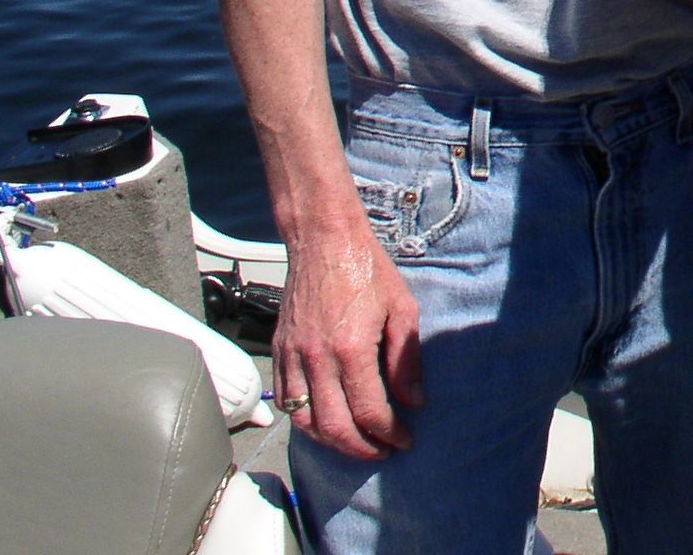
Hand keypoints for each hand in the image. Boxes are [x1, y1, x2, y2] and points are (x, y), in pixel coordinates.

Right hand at [272, 226, 423, 457]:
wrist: (324, 241)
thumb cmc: (367, 270)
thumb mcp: (402, 309)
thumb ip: (406, 360)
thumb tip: (413, 401)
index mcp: (351, 348)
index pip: (369, 411)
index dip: (389, 433)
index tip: (405, 438)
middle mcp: (317, 358)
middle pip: (334, 427)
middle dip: (361, 448)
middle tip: (383, 450)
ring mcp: (293, 356)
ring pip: (304, 421)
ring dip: (330, 441)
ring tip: (356, 443)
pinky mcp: (279, 351)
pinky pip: (285, 400)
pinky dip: (304, 421)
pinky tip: (324, 422)